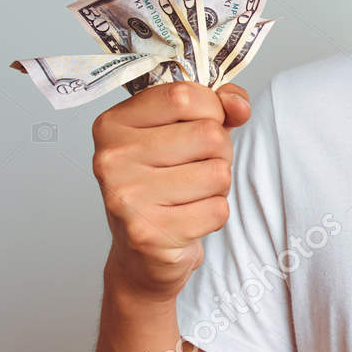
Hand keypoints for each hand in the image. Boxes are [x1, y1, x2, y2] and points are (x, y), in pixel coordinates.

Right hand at [92, 81, 250, 299]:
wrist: (141, 256)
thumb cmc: (164, 183)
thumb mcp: (182, 132)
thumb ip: (216, 106)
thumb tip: (239, 105)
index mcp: (113, 124)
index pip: (184, 95)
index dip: (212, 109)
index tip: (203, 124)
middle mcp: (112, 159)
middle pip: (209, 134)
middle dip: (219, 152)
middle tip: (196, 169)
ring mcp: (126, 197)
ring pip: (218, 172)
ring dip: (218, 186)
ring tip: (191, 194)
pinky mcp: (148, 234)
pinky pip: (217, 210)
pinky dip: (214, 215)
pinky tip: (188, 218)